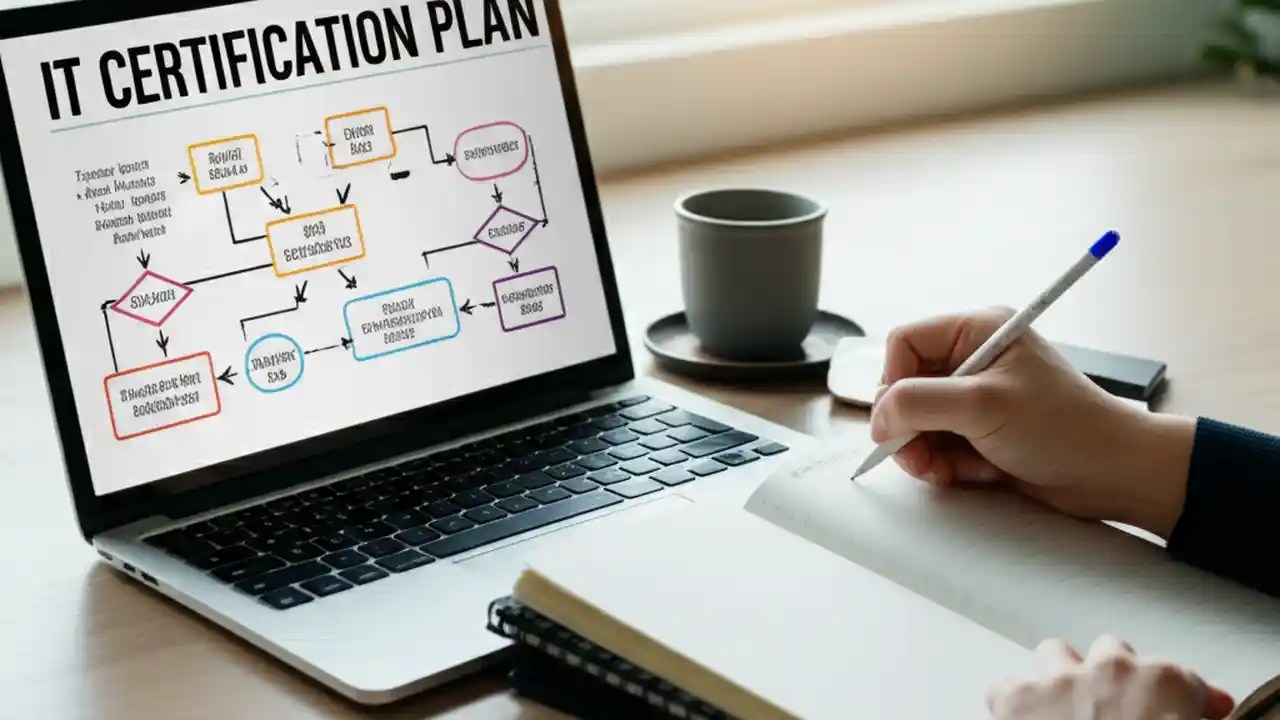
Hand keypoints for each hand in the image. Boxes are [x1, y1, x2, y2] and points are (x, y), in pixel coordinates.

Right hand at [870, 308, 1195, 537]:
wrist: (1113, 474)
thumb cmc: (1064, 427)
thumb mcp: (984, 406)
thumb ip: (920, 403)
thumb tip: (878, 414)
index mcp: (977, 332)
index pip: (904, 343)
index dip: (891, 380)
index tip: (894, 419)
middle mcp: (973, 360)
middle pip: (904, 386)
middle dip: (906, 425)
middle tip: (916, 455)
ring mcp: (975, 399)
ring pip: (916, 422)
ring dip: (923, 451)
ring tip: (943, 471)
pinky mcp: (980, 433)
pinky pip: (937, 446)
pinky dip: (943, 466)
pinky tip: (969, 475)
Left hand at [988, 636, 1234, 719]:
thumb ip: (1197, 713)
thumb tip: (1208, 706)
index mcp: (1167, 682)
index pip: (1175, 675)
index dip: (1170, 699)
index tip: (1170, 715)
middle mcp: (1112, 668)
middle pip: (1110, 653)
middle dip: (1109, 680)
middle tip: (1110, 713)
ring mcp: (1061, 679)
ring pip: (1054, 653)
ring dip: (1059, 678)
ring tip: (1064, 712)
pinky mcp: (1017, 699)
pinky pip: (1005, 686)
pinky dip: (1013, 705)